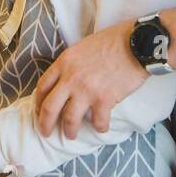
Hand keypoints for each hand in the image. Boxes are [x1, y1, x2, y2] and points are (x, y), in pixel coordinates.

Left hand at [33, 21, 146, 138]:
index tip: (40, 110)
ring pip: (69, 119)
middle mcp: (71, 78)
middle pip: (49, 107)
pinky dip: (99, 127)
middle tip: (46, 132)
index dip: (38, 102)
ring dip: (69, 131)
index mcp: (64, 62)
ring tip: (71, 135)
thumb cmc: (114, 41)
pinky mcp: (104, 99)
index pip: (42, 86)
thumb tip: (68, 78)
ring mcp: (87, 90)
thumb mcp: (83, 47)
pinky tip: (101, 127)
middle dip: (45, 124)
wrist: (137, 44)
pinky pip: (97, 122)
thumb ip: (73, 63)